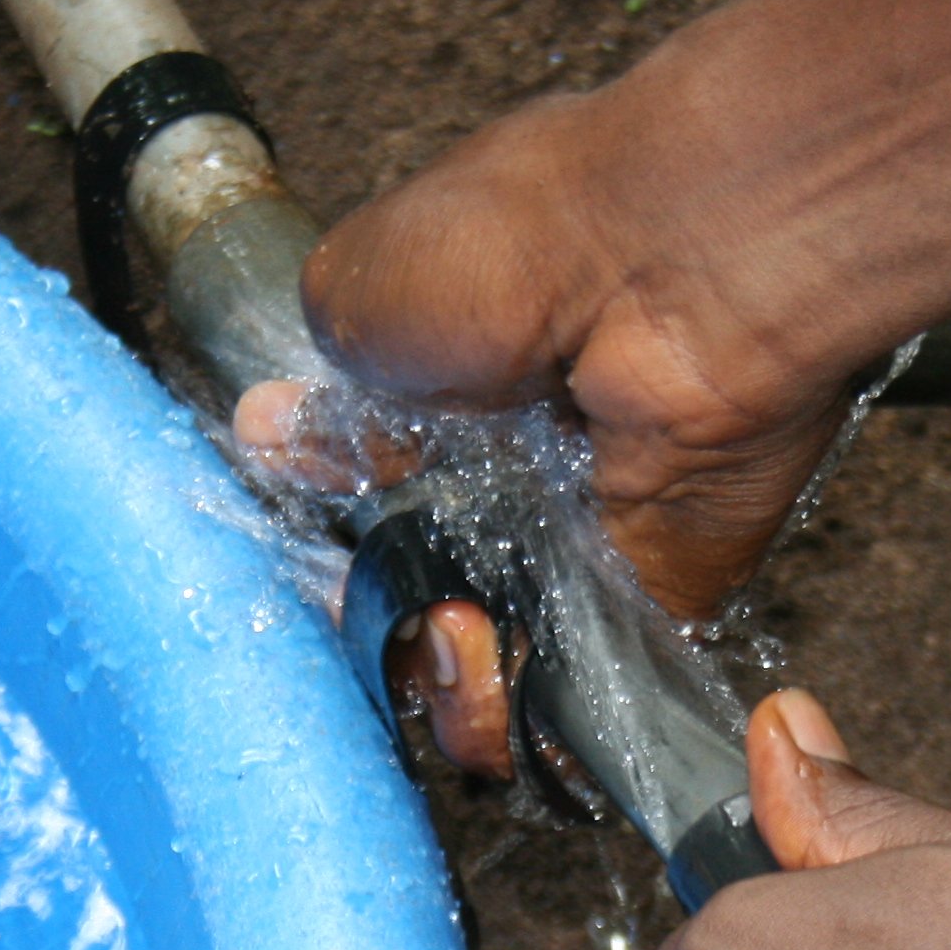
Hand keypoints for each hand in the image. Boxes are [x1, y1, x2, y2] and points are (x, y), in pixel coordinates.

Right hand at [233, 92, 859, 775]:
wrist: (670, 267)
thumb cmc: (520, 240)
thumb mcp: (352, 290)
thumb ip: (320, 397)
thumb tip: (281, 432)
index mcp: (452, 382)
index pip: (372, 501)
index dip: (328, 537)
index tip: (304, 540)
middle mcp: (518, 467)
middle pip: (420, 598)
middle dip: (376, 620)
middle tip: (370, 597)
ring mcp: (584, 544)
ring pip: (482, 668)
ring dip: (432, 670)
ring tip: (439, 623)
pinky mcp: (652, 603)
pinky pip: (566, 703)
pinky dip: (509, 709)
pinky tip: (478, 654)